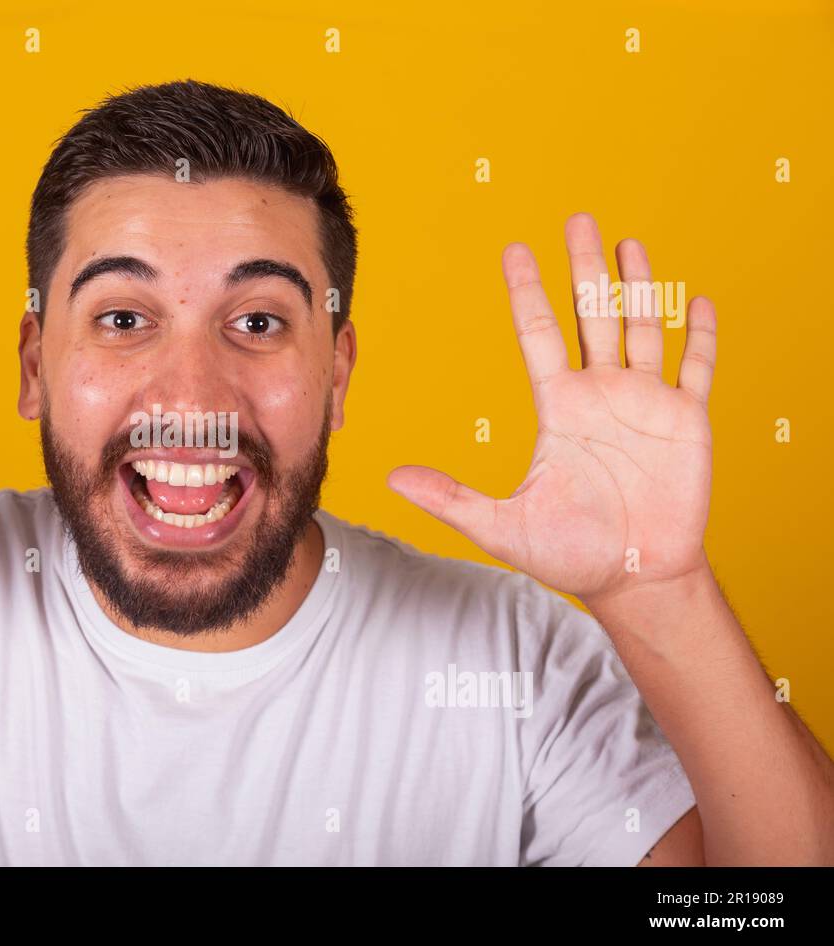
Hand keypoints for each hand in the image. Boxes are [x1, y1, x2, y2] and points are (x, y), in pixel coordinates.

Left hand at [388, 213, 714, 603]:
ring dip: (638, 285)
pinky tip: (698, 302)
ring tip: (628, 243)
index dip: (528, 290)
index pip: (538, 333)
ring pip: (643, 327)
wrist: (633, 580)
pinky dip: (700, 336)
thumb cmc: (570, 555)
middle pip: (592, 314)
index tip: (515, 249)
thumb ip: (450, 499)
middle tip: (577, 218)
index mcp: (559, 407)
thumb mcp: (501, 527)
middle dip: (585, 267)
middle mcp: (601, 393)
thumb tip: (391, 480)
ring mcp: (646, 403)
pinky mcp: (688, 421)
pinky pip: (697, 369)